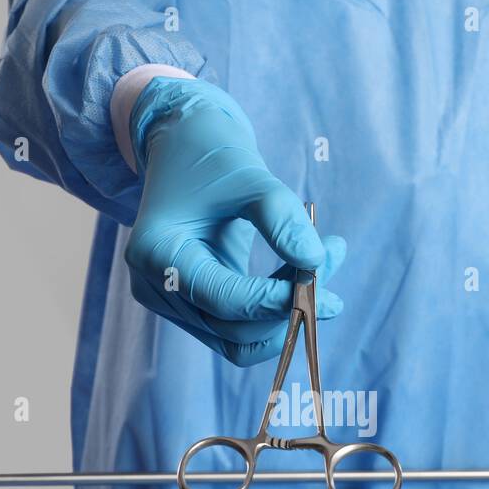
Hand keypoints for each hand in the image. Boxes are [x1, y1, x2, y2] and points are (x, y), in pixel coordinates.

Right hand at [124, 77, 345, 364]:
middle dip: (287, 306)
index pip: (223, 299)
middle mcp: (156, 288)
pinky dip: (274, 310)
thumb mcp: (248, 174)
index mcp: (156, 253)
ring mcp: (172, 304)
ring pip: (240, 338)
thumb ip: (280, 217)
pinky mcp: (193, 308)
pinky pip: (239, 329)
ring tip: (324, 262)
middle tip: (332, 257)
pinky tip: (301, 274)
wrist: (184, 150)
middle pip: (233, 328)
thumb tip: (314, 262)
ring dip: (286, 314)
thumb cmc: (211, 157)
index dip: (274, 300)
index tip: (321, 283)